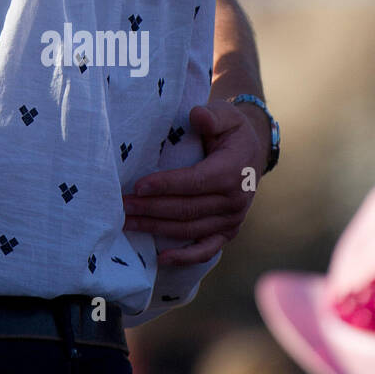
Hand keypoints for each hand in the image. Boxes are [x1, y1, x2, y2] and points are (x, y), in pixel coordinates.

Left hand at [122, 101, 265, 264]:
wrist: (253, 150)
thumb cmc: (231, 130)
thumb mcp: (225, 115)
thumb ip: (212, 116)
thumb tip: (197, 115)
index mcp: (232, 172)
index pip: (195, 182)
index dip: (166, 185)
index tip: (138, 186)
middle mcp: (234, 201)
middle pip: (187, 209)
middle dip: (151, 208)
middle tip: (121, 205)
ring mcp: (232, 220)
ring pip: (189, 228)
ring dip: (156, 228)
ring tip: (126, 224)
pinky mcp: (228, 231)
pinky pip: (207, 249)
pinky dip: (185, 257)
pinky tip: (161, 258)